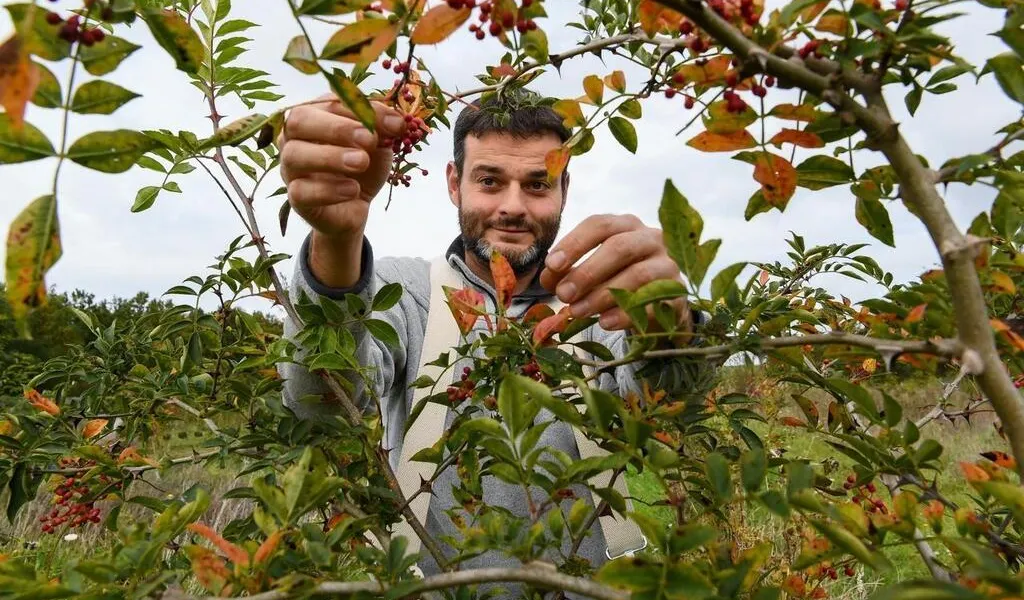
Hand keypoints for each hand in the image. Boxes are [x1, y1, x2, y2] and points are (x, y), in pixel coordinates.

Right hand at [278, 93, 407, 238]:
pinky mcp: (296, 197)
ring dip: (331, 157)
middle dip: (336, 128)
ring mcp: (290, 168)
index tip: (394, 124)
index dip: (361, 110)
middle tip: (369, 139)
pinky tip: (353, 189)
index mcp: (314, 115)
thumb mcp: (378, 143)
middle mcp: (294, 137)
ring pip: (294, 155)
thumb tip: (397, 121)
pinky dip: (329, 190)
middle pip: (298, 121)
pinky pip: (301, 191)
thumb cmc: (362, 165)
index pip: (328, 102)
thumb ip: (383, 127)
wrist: (357, 203)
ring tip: (362, 163)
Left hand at [538, 214, 691, 335]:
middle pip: (619, 248)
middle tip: (563, 294)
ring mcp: (668, 265)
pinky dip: (626, 313)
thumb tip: (549, 278)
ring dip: (602, 295)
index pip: (600, 224)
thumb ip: (567, 271)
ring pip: (637, 275)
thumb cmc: (618, 279)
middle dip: (587, 272)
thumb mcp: (591, 272)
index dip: (574, 243)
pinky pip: (653, 302)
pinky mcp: (678, 294)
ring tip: (577, 312)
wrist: (658, 305)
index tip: (551, 265)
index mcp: (626, 226)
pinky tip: (605, 322)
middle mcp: (651, 239)